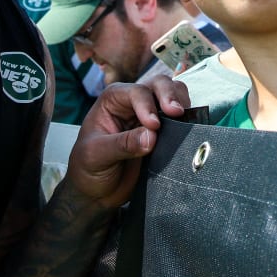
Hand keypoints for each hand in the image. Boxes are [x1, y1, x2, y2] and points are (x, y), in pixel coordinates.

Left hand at [64, 76, 187, 208]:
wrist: (96, 191)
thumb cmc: (88, 168)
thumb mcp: (97, 155)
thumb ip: (122, 144)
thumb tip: (151, 136)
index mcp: (112, 100)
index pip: (136, 92)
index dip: (147, 105)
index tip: (154, 126)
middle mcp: (133, 102)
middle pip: (159, 84)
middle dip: (170, 94)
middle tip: (177, 113)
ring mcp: (150, 116)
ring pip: (173, 95)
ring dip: (182, 103)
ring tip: (184, 120)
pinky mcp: (163, 133)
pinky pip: (180, 119)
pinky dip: (187, 120)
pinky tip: (188, 131)